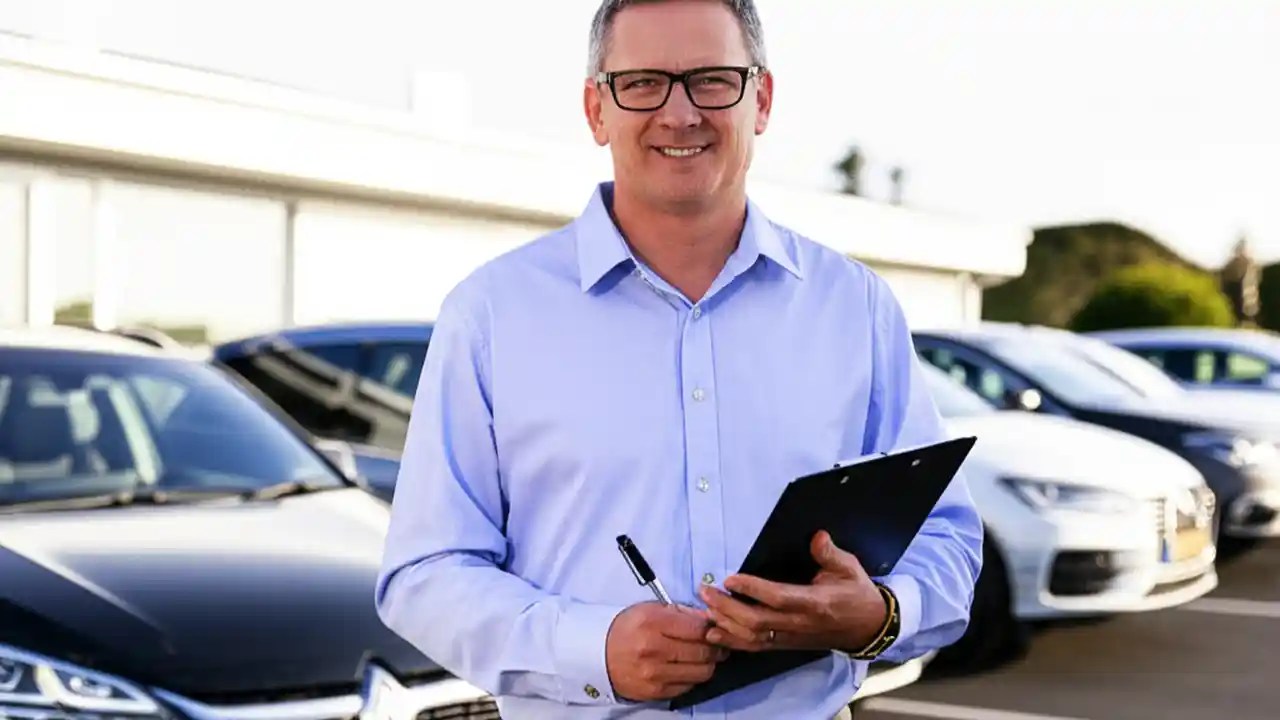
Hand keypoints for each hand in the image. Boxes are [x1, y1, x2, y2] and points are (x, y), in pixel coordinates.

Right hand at [604, 602, 728, 701]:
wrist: (598, 654)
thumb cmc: (626, 629)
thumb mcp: (650, 609)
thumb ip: (682, 612)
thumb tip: (709, 619)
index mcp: (653, 622)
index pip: (699, 628)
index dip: (713, 628)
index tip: (715, 628)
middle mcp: (654, 649)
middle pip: (704, 651)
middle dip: (716, 647)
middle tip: (717, 644)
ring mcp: (655, 673)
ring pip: (702, 672)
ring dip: (708, 664)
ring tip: (703, 656)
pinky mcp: (655, 692)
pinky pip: (688, 686)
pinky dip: (692, 677)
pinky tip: (686, 667)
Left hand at [698, 531, 886, 652]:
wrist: (868, 628)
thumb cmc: (857, 594)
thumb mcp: (850, 568)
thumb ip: (830, 554)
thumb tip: (817, 537)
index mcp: (815, 603)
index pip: (779, 598)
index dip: (753, 589)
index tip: (730, 579)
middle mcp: (799, 623)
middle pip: (757, 622)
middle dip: (728, 607)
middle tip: (706, 590)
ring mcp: (791, 638)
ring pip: (753, 638)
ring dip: (725, 624)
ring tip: (705, 607)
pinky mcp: (786, 645)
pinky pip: (756, 647)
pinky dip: (733, 642)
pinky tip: (714, 633)